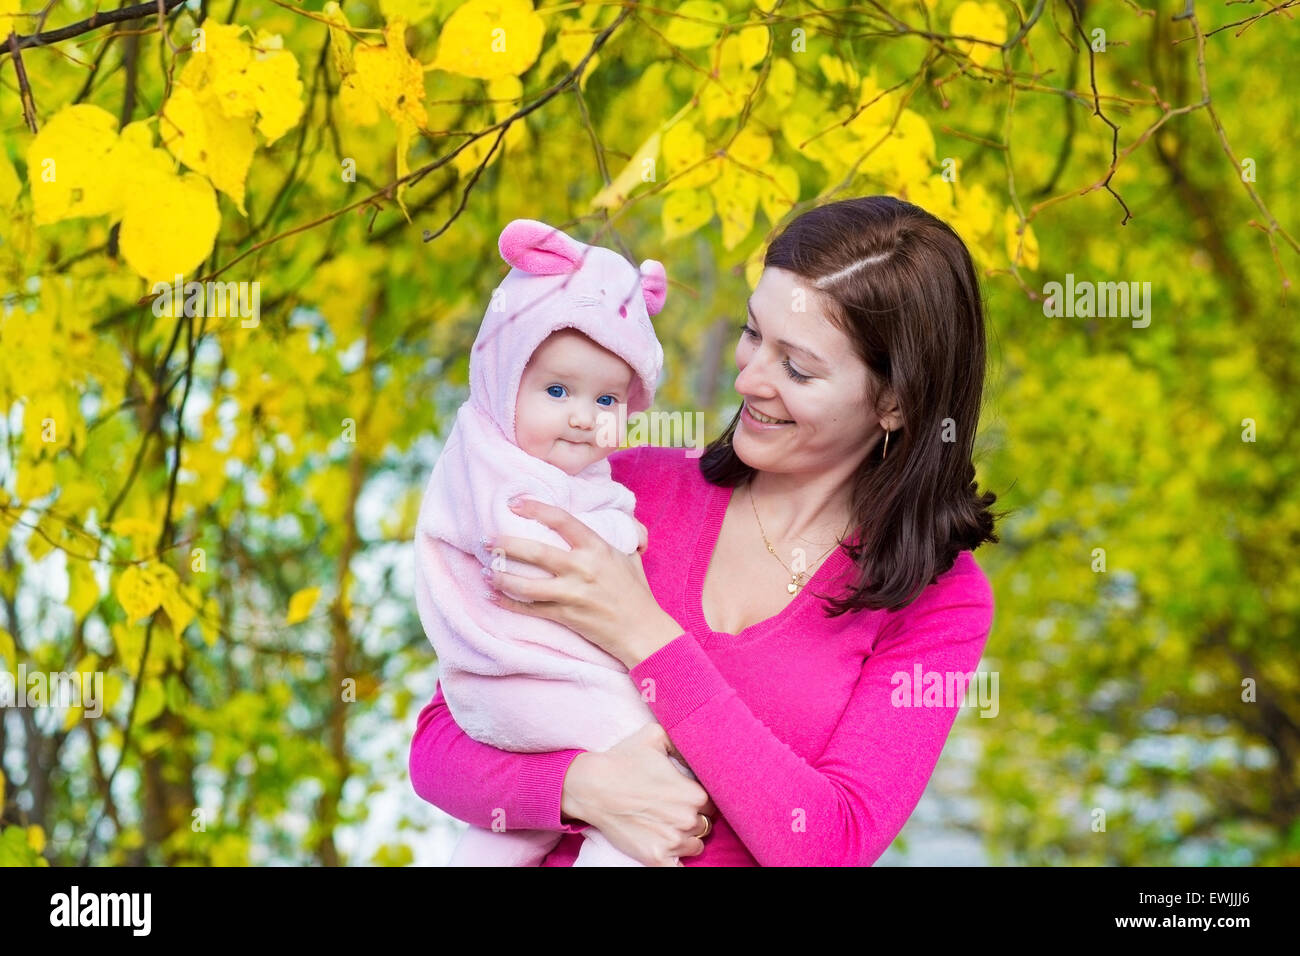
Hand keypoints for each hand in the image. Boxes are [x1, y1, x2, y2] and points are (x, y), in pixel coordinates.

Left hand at [485, 498, 679, 666]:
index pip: (561, 520)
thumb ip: (619, 535)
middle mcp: (582, 568)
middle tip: (485, 540)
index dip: (535, 508)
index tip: (514, 504)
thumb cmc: (637, 593)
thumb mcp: (631, 557)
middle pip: (535, 552)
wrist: (643, 631)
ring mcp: (572, 593)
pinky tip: (493, 598)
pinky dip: (508, 604)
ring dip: (501, 578)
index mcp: (596, 548)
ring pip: (526, 585)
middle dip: (505, 544)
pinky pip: (530, 609)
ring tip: (486, 571)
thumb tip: (618, 516)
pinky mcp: (566, 616)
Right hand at [562, 724, 717, 866]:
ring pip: (696, 845)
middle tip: (674, 809)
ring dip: (686, 837)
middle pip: (706, 824)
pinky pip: (679, 867)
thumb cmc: (622, 760)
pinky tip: (669, 849)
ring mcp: (672, 841)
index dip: (700, 799)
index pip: (713, 802)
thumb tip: (698, 750)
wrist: (591, 787)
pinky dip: (676, 860)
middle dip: (694, 817)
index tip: (686, 795)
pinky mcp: (656, 858)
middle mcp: (688, 819)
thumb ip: (683, 741)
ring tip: (668, 825)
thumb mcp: (655, 735)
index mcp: (694, 793)